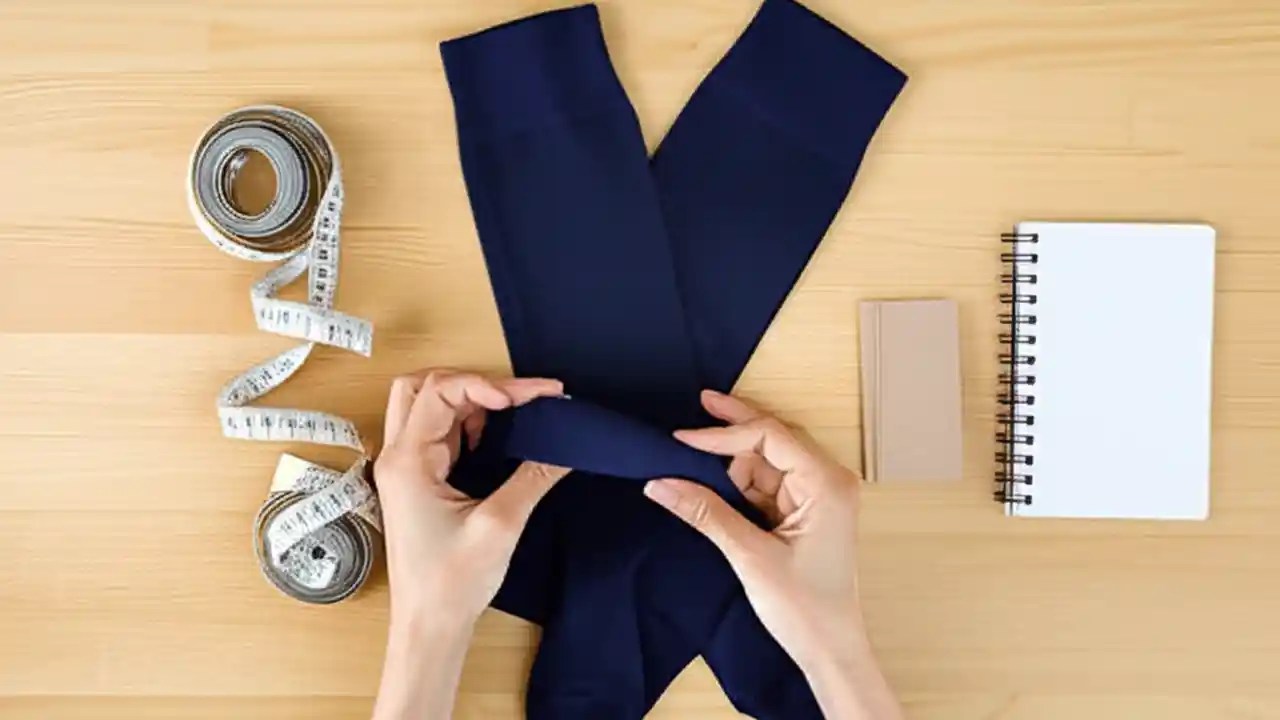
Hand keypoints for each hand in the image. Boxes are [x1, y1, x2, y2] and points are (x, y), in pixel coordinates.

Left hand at [373, 369, 568, 625]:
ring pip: (428, 406)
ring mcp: (405, 469)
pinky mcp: (417, 481)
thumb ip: (533, 476)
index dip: (487, 384)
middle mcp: (398, 458)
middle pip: (423, 387)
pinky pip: (437, 432)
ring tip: (513, 414)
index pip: (441, 392)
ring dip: (469, 400)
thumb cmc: (450, 585)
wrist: (429, 626)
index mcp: (407, 463)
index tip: (529, 397)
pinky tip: (496, 435)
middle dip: (473, 381)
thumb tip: (565, 446)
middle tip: (518, 396)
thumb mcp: (500, 525)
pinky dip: (466, 422)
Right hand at [642, 389, 900, 719]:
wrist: (830, 650)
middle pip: (772, 438)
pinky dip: (739, 484)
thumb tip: (661, 483)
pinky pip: (766, 484)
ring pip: (765, 460)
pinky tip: (712, 485)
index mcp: (826, 484)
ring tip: (692, 464)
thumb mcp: (750, 556)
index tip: (682, 437)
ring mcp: (816, 496)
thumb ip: (706, 512)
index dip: (723, 433)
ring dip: (731, 463)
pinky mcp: (803, 512)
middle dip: (731, 430)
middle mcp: (827, 481)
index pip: (770, 437)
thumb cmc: (806, 608)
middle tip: (695, 404)